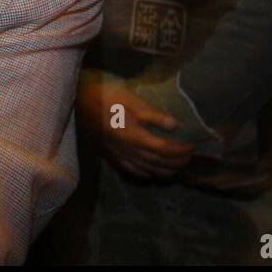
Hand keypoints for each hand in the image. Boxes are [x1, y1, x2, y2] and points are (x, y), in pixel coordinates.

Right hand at [76, 71, 194, 177]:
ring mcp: (119, 156)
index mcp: (135, 136)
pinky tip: (152, 172)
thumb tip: (174, 125)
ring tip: (177, 167)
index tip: (192, 146)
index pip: (164, 149)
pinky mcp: (111, 157)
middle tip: (189, 157)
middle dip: (177, 162)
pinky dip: (146, 174)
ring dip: (165, 170)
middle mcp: (128, 150)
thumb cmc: (107, 97)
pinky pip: (132, 171)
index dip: (180, 150)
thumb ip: (153, 114)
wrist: (79, 103)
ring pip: (147, 170)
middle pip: (158, 162)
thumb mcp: (132, 100)